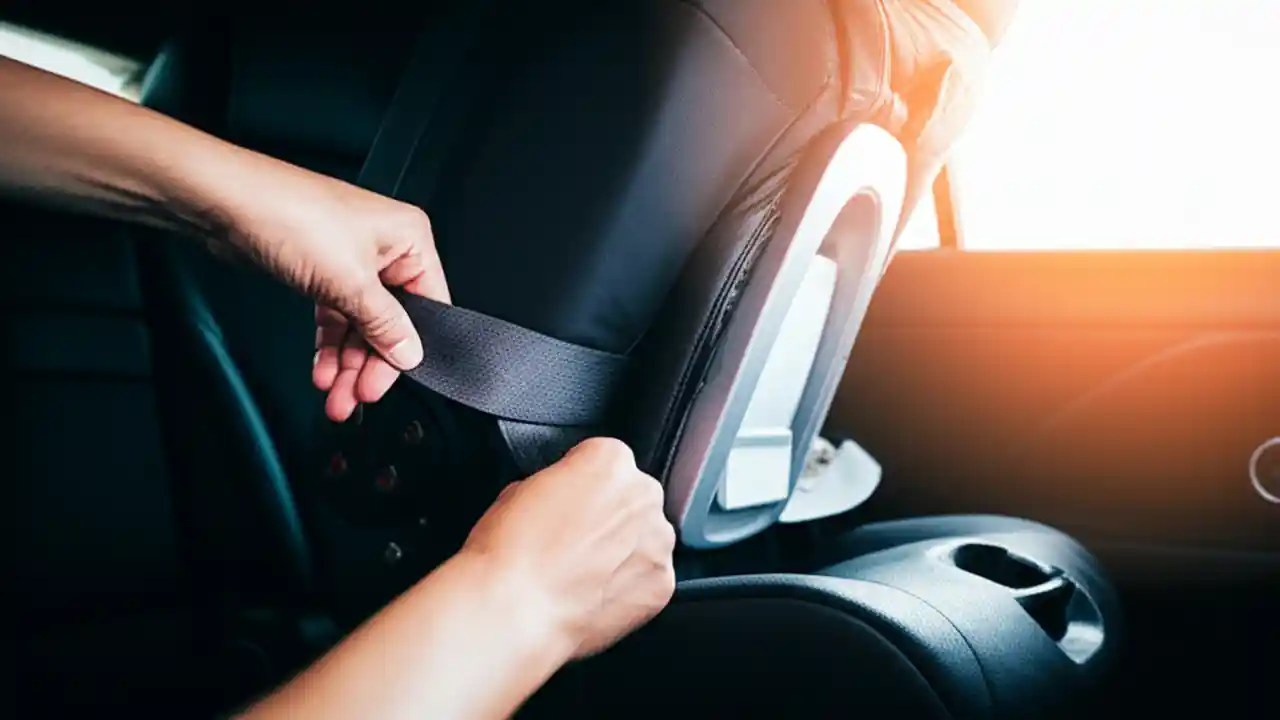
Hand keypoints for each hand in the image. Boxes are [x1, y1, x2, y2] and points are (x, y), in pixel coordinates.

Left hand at [215, 157, 449, 421]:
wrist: (226, 201)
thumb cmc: (291, 216)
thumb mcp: (350, 281)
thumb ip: (385, 324)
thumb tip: (410, 353)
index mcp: (409, 238)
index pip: (428, 305)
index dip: (410, 347)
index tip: (390, 381)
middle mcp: (385, 248)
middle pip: (392, 320)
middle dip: (371, 363)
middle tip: (356, 396)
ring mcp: (352, 260)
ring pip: (361, 324)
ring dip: (347, 362)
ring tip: (336, 396)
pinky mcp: (322, 270)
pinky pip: (336, 316)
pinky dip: (330, 345)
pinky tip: (323, 371)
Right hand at [461, 438, 676, 659]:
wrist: (514, 611)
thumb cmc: (509, 552)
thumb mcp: (520, 489)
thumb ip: (559, 484)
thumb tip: (564, 499)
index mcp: (610, 460)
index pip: (606, 461)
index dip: (582, 484)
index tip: (569, 503)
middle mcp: (643, 494)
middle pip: (633, 498)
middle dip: (610, 517)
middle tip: (575, 542)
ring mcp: (658, 541)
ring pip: (646, 538)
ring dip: (624, 550)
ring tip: (583, 573)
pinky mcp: (661, 584)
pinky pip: (650, 579)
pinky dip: (630, 587)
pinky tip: (595, 595)